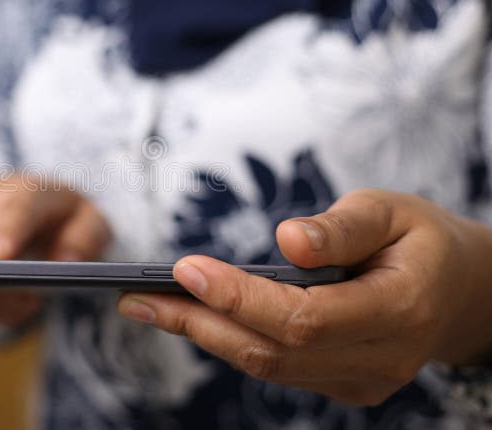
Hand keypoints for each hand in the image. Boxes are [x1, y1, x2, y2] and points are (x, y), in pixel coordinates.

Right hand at [0, 174, 110, 326]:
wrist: (31, 204)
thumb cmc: (63, 219)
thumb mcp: (92, 226)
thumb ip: (87, 239)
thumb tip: (64, 260)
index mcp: (26, 189)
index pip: (11, 212)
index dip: (1, 235)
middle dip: (1, 293)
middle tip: (31, 303)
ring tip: (15, 296)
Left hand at [118, 188, 491, 405]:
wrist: (461, 291)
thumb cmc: (421, 240)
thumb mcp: (393, 210)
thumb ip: (344, 227)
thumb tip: (287, 241)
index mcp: (399, 310)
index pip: (303, 319)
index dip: (239, 297)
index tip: (184, 268)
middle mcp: (379, 360)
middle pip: (273, 353)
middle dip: (198, 324)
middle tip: (135, 297)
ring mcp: (361, 381)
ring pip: (268, 367)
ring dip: (203, 334)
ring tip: (147, 305)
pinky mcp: (343, 385)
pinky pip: (277, 368)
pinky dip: (230, 340)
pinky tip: (193, 315)